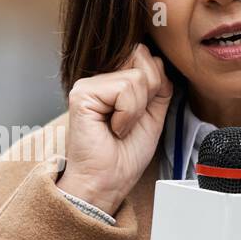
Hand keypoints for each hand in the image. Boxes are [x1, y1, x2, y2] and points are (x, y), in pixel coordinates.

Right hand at [56, 42, 172, 215]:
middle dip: (150, 91)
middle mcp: (98, 79)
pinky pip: (125, 88)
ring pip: (137, 77)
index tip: (141, 114)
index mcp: (113, 82)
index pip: (145, 57)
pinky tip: (114, 128)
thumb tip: (158, 61)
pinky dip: (128, 114)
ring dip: (138, 109)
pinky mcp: (82, 94)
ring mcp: (88, 85)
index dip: (156, 84)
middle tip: (132, 120)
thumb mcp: (153, 115)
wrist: (107, 183)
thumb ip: (158, 86)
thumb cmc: (124, 157)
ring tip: (121, 127)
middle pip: (141, 56)